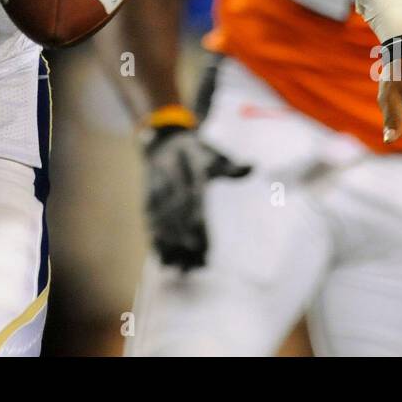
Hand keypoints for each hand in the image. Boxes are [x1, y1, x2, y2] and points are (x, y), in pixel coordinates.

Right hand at [145, 123, 249, 270]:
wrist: (164, 139)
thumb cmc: (197, 151)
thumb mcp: (215, 153)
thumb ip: (231, 166)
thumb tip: (253, 167)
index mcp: (190, 164)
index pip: (193, 194)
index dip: (196, 217)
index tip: (202, 239)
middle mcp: (171, 173)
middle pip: (176, 208)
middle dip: (183, 232)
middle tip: (193, 256)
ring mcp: (157, 184)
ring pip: (161, 215)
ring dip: (168, 238)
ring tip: (177, 263)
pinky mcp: (148, 195)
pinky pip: (150, 217)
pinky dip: (155, 236)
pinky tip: (161, 255)